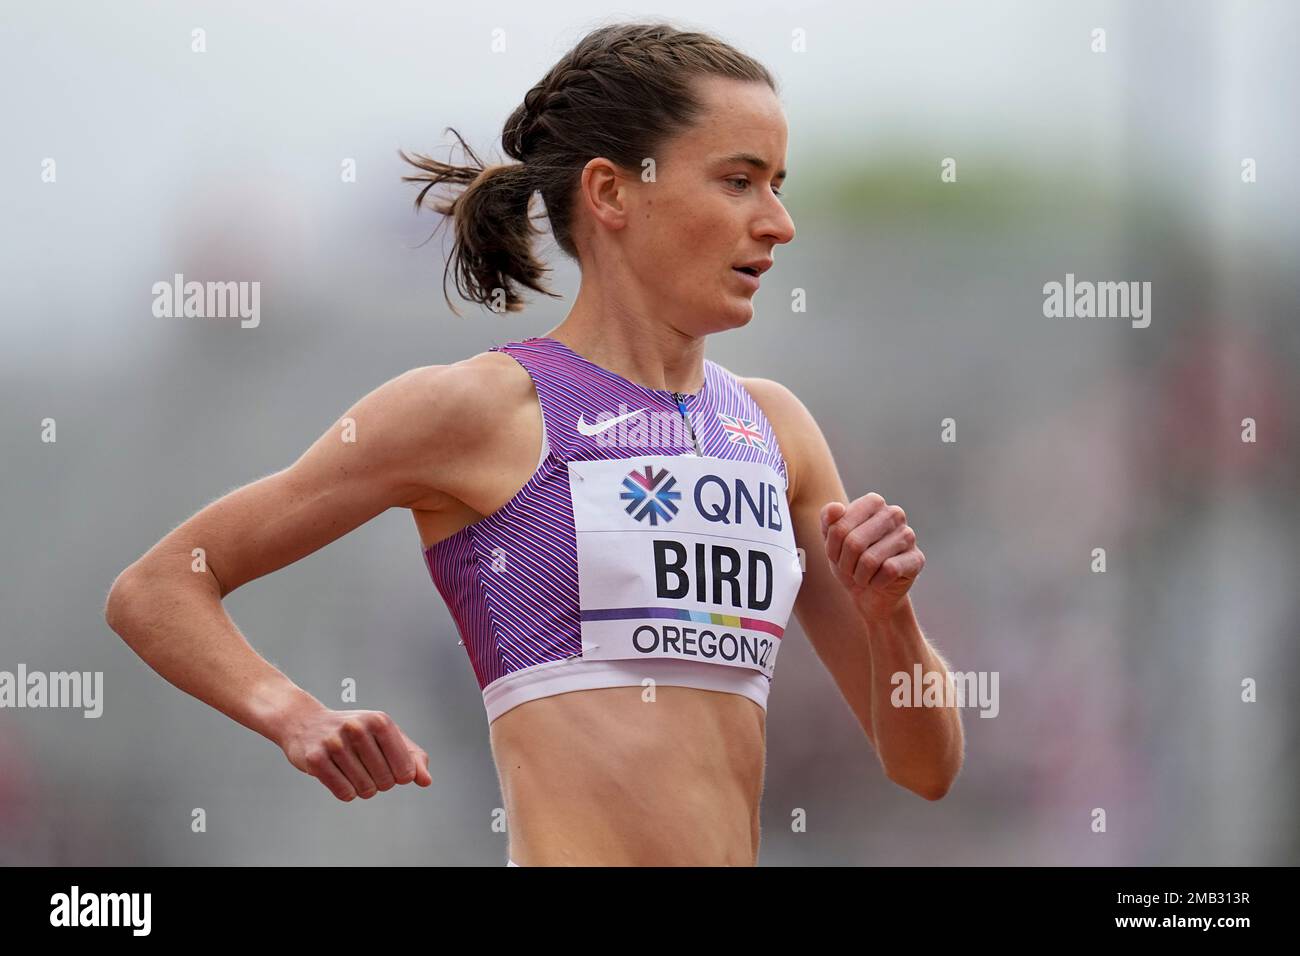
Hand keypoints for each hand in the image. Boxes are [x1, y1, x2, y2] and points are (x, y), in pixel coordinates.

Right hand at [277, 703, 432, 800]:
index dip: (401, 776)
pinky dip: (346, 791)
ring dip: (362, 788)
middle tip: (366, 767)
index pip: (406, 769)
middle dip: (380, 782)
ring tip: (352, 770)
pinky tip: (338, 775)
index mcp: (379, 721)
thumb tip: (426, 781)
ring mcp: (335, 743)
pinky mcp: (316, 759)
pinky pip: (344, 793)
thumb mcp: (386, 735)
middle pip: (386, 782)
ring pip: (365, 790)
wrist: (305, 723)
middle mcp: (358, 728)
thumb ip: (411, 756)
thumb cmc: (355, 732)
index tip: (390, 767)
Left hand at [820, 493, 924, 621]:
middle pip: (854, 543)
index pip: (839, 527)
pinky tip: (879, 581)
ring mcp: (908, 535)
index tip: (837, 555)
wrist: (870, 592)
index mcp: (872, 502)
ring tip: (863, 576)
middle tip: (850, 569)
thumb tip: (837, 508)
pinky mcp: (916, 558)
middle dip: (845, 564)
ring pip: (870, 560)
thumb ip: (827, 519)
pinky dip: (876, 582)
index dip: (832, 548)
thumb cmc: (850, 559)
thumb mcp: (831, 539)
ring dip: (860, 576)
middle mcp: (894, 513)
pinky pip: (889, 571)